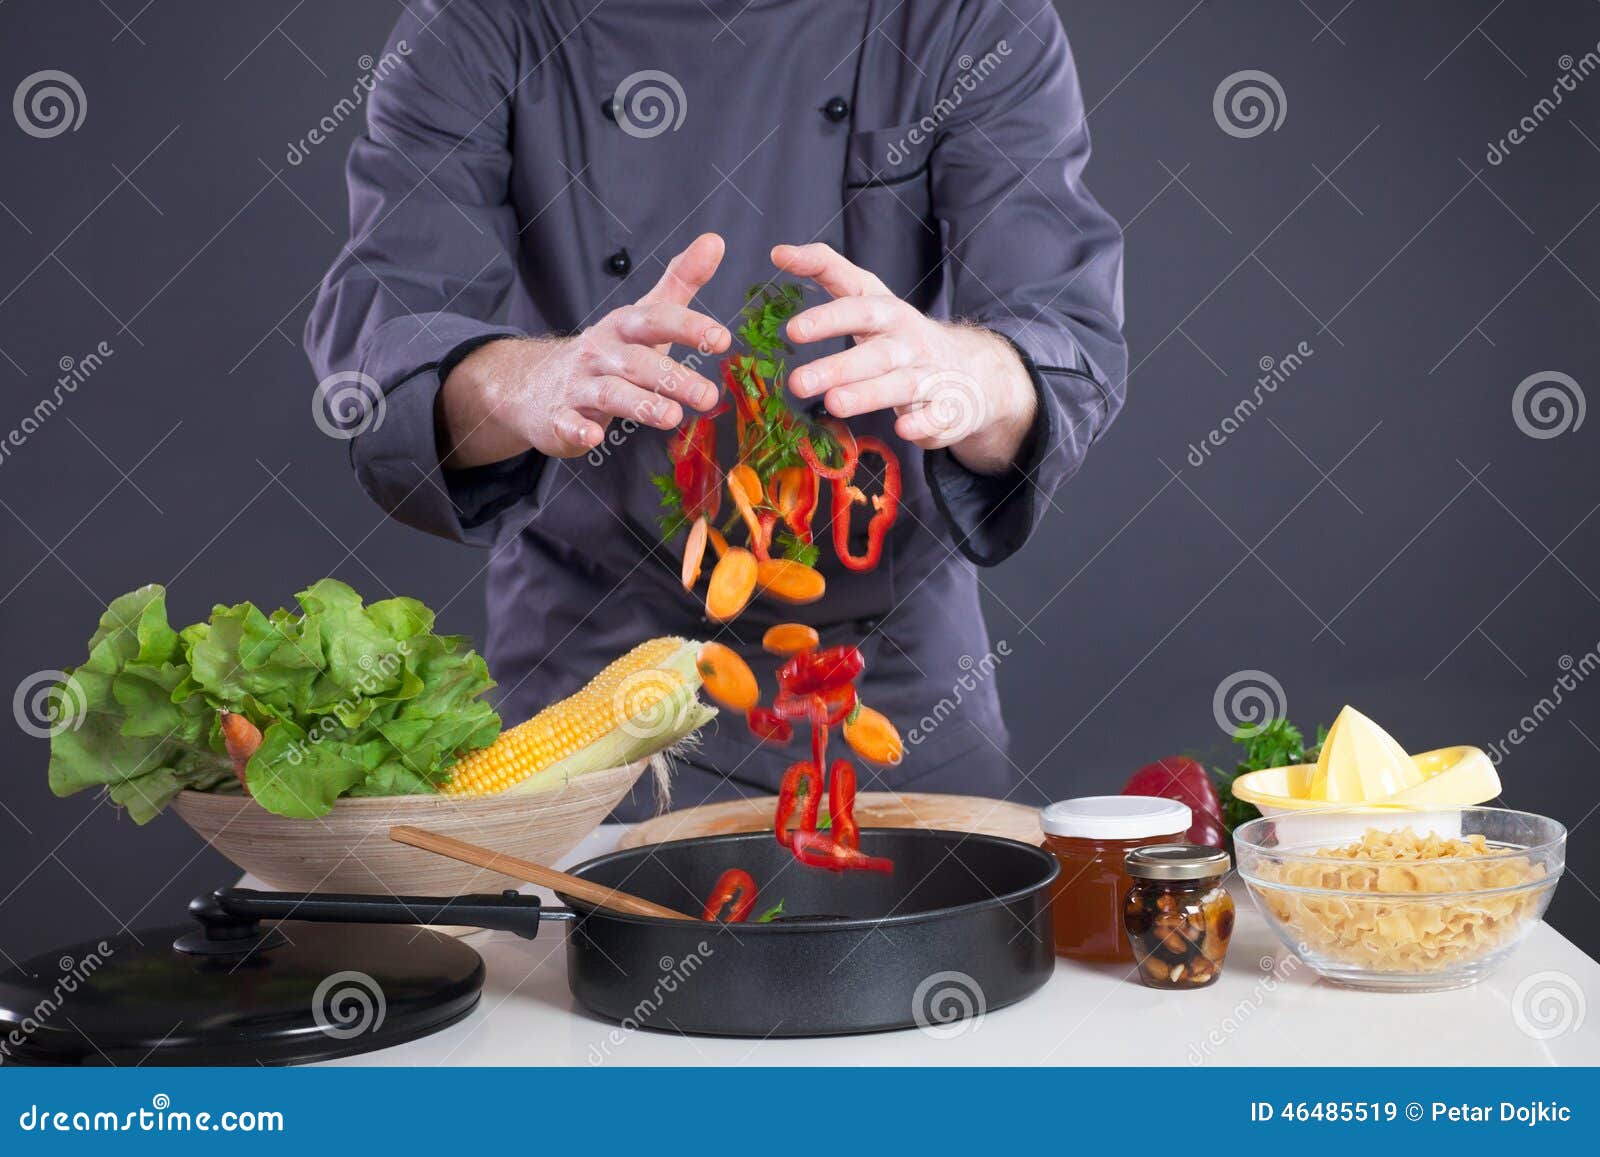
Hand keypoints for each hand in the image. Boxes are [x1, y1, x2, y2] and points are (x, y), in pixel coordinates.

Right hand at [438, 233, 731, 466]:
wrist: (536, 381)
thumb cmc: (609, 351)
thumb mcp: (643, 315)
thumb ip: (680, 282)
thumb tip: (715, 241)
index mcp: (624, 328)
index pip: (656, 321)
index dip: (688, 326)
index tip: (721, 338)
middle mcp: (601, 352)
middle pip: (637, 362)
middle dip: (672, 378)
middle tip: (709, 396)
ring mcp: (578, 385)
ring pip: (608, 393)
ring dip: (638, 404)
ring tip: (671, 417)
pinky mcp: (559, 417)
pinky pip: (566, 423)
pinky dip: (577, 430)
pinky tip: (593, 439)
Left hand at [772, 243, 1037, 475]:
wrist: (969, 369)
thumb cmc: (902, 334)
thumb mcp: (871, 298)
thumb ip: (830, 273)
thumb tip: (780, 252)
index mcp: (888, 313)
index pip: (858, 307)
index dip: (827, 316)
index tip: (792, 328)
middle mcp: (909, 341)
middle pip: (874, 353)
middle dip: (837, 366)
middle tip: (798, 382)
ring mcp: (929, 375)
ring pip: (899, 385)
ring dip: (867, 394)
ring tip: (834, 403)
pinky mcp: (946, 408)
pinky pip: (935, 415)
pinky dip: (922, 422)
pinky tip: (902, 429)